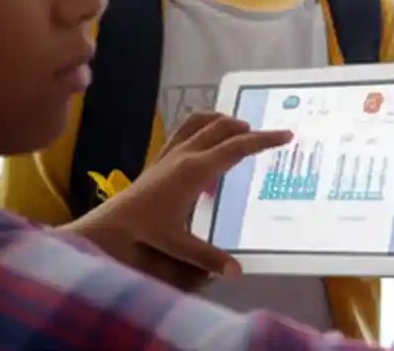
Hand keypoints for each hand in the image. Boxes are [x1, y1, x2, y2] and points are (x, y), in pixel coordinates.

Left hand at [66, 111, 290, 290]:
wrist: (108, 226)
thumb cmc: (143, 232)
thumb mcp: (178, 244)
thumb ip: (209, 257)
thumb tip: (237, 272)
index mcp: (195, 170)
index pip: (236, 148)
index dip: (263, 140)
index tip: (285, 135)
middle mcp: (185, 155)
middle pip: (222, 129)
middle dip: (247, 128)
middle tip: (268, 136)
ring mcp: (170, 154)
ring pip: (200, 122)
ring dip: (222, 121)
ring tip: (240, 130)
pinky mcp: (160, 158)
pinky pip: (185, 131)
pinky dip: (202, 128)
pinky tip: (208, 146)